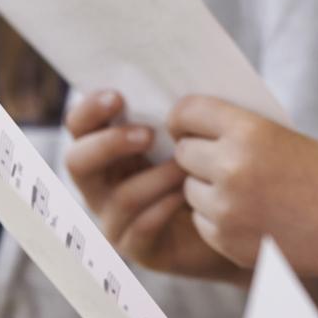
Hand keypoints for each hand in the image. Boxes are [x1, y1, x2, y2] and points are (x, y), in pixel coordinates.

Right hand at [63, 92, 244, 281]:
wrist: (240, 213)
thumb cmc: (212, 161)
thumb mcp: (189, 130)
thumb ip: (172, 108)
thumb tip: (170, 68)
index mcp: (108, 149)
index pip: (78, 127)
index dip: (89, 110)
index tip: (118, 97)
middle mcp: (102, 185)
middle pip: (77, 162)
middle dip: (110, 143)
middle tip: (148, 134)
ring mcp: (116, 219)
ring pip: (119, 196)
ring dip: (155, 177)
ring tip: (186, 165)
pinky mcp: (139, 248)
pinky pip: (140, 228)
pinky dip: (164, 207)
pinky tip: (187, 194)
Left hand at [168, 95, 317, 274]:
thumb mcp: (284, 136)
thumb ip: (239, 131)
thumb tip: (190, 128)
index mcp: (249, 132)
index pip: (187, 112)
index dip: (184, 118)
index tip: (188, 126)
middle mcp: (232, 168)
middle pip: (183, 154)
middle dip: (197, 156)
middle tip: (219, 160)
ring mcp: (228, 210)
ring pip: (189, 191)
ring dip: (207, 189)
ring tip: (247, 192)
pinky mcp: (228, 242)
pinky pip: (203, 223)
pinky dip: (219, 220)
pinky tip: (253, 217)